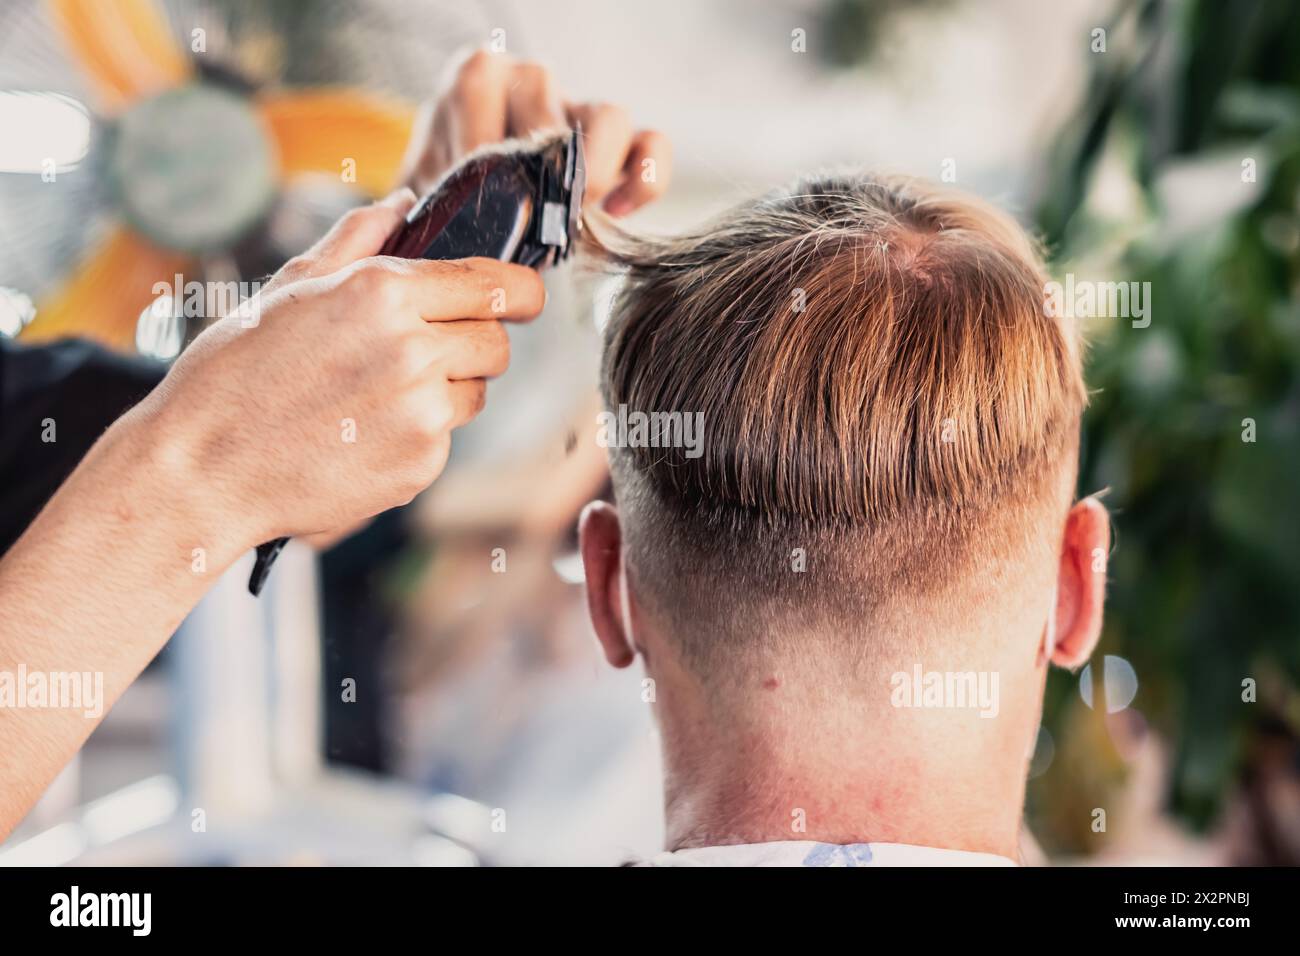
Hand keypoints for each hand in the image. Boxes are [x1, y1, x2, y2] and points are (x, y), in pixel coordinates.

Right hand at [135, 190, 545, 547]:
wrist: (203, 469)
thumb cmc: (235, 372)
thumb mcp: (289, 288)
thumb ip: (357, 240)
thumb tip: (403, 203)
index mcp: (384, 293)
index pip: (497, 286)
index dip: (520, 292)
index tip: (523, 299)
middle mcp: (413, 350)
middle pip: (497, 342)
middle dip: (473, 341)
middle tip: (423, 350)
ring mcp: (421, 413)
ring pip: (476, 392)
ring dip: (447, 389)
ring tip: (377, 395)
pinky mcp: (420, 465)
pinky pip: (445, 438)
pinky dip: (418, 434)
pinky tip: (362, 433)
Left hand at [398, 49, 671, 215]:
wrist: (474, 209)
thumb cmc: (450, 195)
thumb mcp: (431, 190)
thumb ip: (439, 197)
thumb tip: (455, 224)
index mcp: (478, 78)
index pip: (482, 89)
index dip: (480, 152)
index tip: (475, 197)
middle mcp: (533, 82)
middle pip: (549, 100)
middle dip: (536, 163)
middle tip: (527, 210)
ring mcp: (580, 109)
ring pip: (609, 116)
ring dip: (594, 171)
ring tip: (573, 212)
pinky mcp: (619, 143)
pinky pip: (652, 145)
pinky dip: (645, 180)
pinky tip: (616, 212)